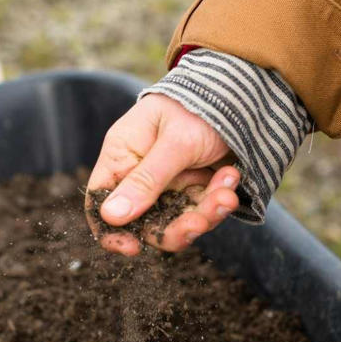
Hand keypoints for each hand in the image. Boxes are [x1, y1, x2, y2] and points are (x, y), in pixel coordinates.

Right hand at [85, 94, 240, 255]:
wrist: (239, 93)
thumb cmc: (197, 107)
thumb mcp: (174, 143)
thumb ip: (146, 180)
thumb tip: (111, 216)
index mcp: (122, 155)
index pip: (101, 200)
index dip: (110, 230)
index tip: (132, 248)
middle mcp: (141, 173)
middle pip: (145, 221)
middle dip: (176, 226)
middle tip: (200, 222)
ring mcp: (169, 183)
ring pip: (178, 220)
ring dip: (205, 213)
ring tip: (227, 194)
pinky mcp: (195, 187)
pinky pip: (202, 209)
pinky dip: (219, 198)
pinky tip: (231, 176)